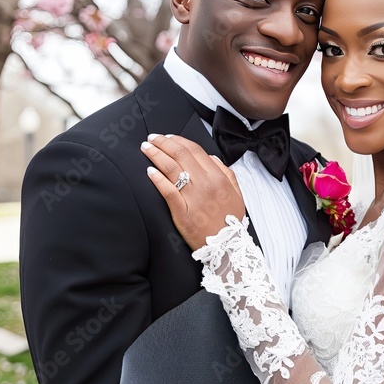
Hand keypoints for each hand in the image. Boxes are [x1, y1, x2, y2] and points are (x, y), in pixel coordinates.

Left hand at [141, 134, 244, 250]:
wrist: (228, 246)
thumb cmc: (230, 220)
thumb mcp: (236, 192)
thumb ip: (225, 172)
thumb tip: (211, 157)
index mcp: (218, 177)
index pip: (195, 150)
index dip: (178, 140)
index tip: (167, 137)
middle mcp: (206, 184)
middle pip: (180, 155)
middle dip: (163, 143)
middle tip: (152, 138)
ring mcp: (193, 197)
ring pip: (172, 169)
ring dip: (156, 155)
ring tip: (147, 148)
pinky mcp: (182, 212)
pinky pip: (168, 191)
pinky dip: (157, 179)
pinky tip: (149, 171)